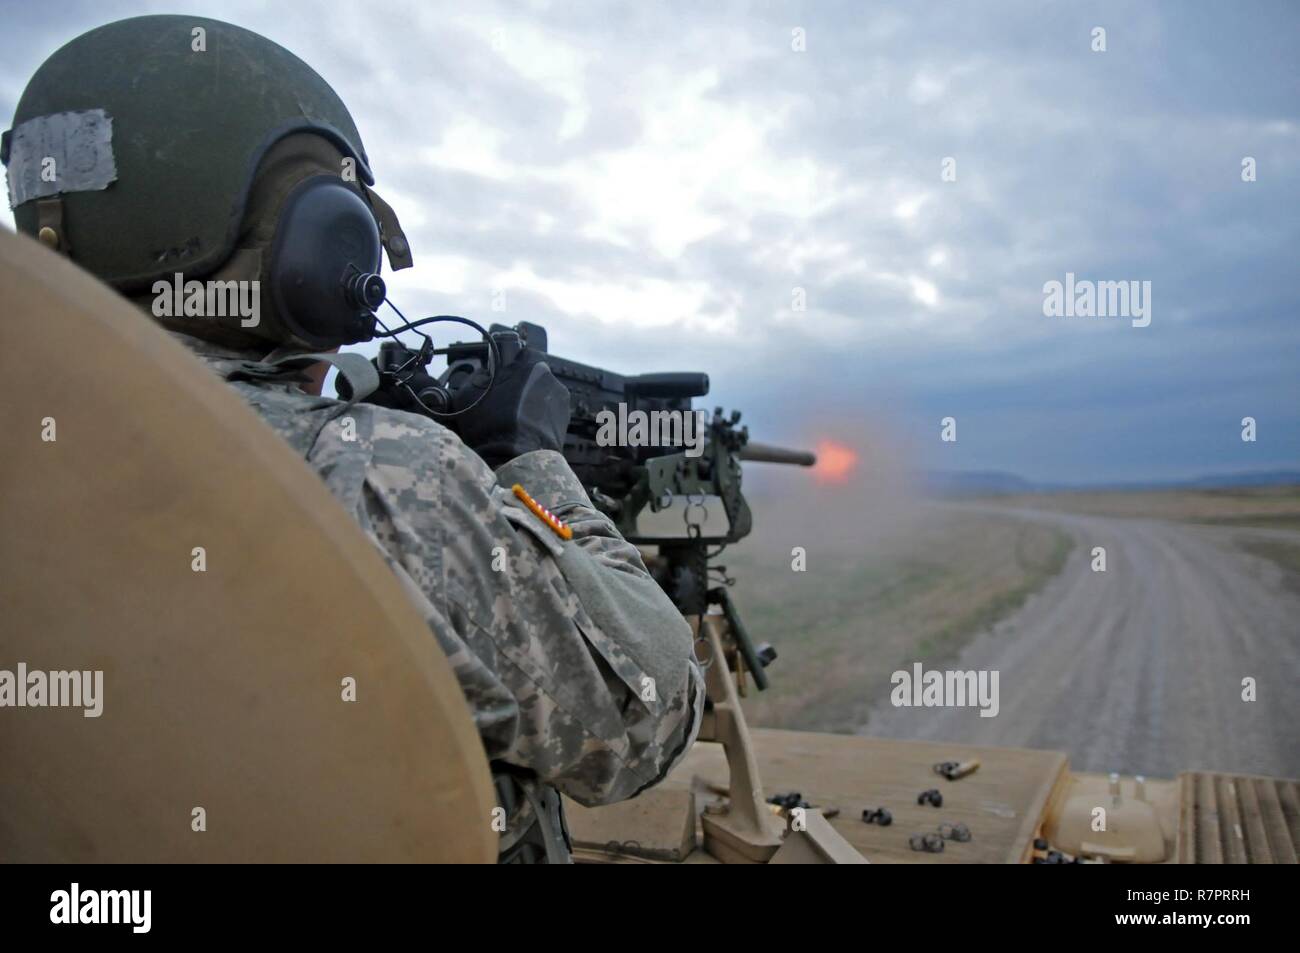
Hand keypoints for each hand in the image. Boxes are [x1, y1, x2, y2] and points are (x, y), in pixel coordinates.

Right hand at [452, 347, 570, 467]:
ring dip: (531, 400)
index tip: (500, 372)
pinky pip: (549, 410)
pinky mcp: (565, 418)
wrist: (515, 459)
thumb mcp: (469, 394)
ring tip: (515, 419)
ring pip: (541, 392)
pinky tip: (526, 429)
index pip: (517, 351)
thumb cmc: (492, 427)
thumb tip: (486, 373)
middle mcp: (549, 377)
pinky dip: (540, 416)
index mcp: (528, 364)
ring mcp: (560, 398)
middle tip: (504, 400)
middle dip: (520, 383)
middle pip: (531, 373)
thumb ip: (479, 376)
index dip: (507, 362)